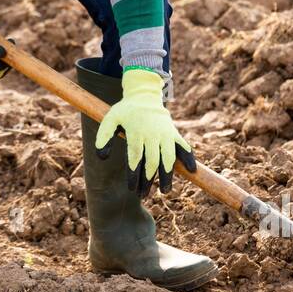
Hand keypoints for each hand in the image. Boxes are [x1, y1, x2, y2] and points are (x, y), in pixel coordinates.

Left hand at [95, 68, 195, 196]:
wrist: (144, 96)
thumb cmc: (125, 111)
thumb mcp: (109, 119)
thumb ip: (103, 137)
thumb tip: (101, 157)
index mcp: (136, 132)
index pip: (135, 158)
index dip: (134, 175)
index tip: (132, 188)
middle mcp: (153, 134)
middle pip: (152, 162)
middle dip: (148, 180)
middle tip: (143, 195)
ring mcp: (165, 134)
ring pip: (169, 157)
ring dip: (167, 175)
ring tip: (165, 191)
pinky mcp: (174, 133)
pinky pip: (184, 146)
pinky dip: (188, 158)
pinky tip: (191, 171)